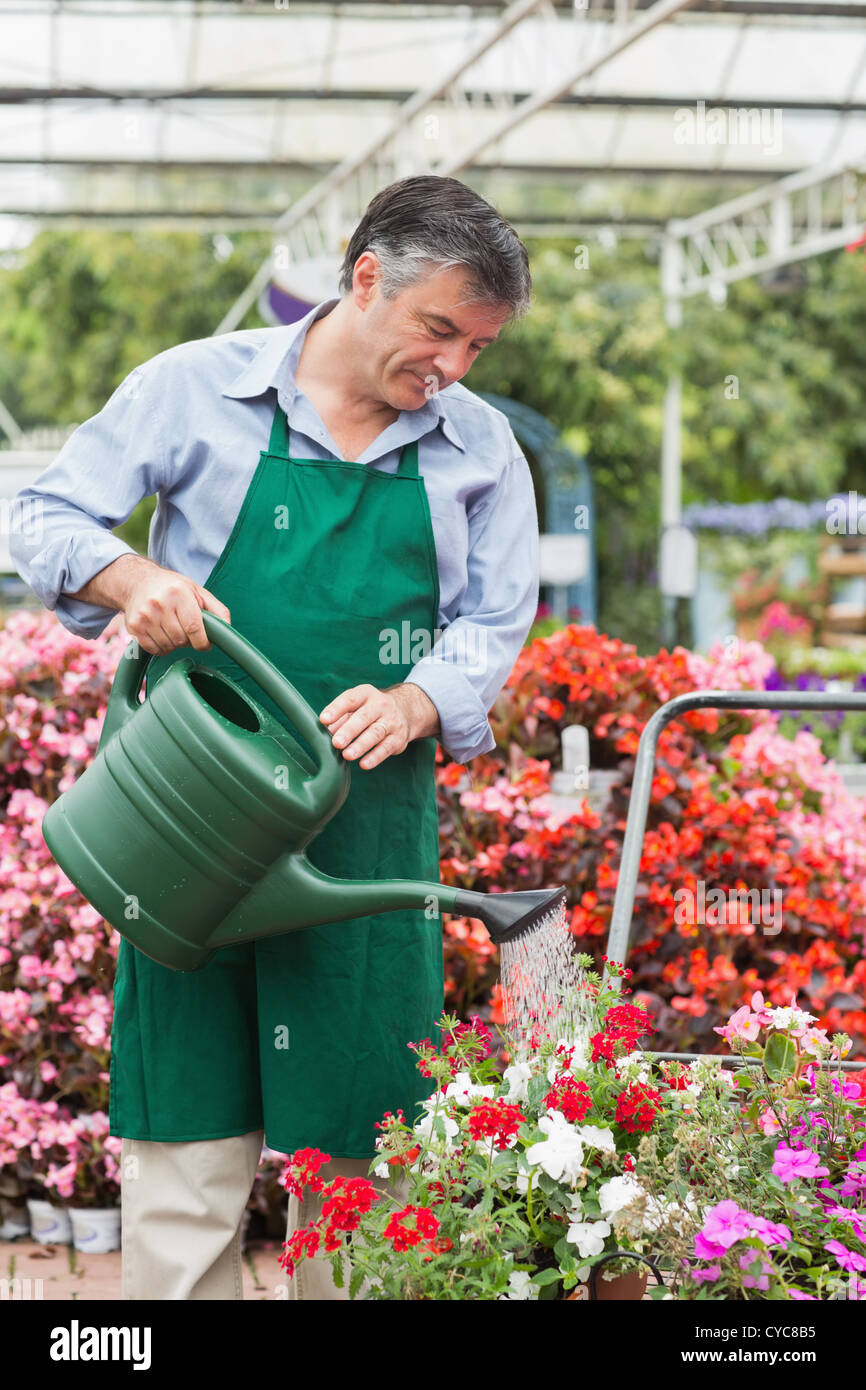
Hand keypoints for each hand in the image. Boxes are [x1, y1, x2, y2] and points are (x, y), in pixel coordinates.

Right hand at [123, 563, 230, 655]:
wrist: (138, 581)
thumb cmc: (173, 588)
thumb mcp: (198, 591)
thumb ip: (217, 610)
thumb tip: (227, 631)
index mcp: (179, 594)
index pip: (194, 628)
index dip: (203, 642)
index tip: (205, 644)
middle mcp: (160, 604)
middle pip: (181, 640)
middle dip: (188, 640)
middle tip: (186, 629)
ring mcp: (145, 616)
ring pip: (168, 647)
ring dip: (175, 644)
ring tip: (173, 628)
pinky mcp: (134, 626)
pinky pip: (154, 649)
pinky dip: (162, 647)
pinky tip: (162, 634)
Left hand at [319, 683, 439, 769]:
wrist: (406, 710)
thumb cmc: (371, 711)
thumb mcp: (356, 708)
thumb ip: (340, 719)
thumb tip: (325, 733)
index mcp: (366, 694)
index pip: (350, 699)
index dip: (336, 709)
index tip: (323, 720)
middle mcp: (380, 705)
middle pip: (364, 718)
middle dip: (349, 731)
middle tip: (336, 742)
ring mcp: (391, 721)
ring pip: (375, 733)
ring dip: (360, 745)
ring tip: (347, 755)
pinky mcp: (398, 738)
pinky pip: (386, 748)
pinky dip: (375, 757)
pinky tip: (364, 764)